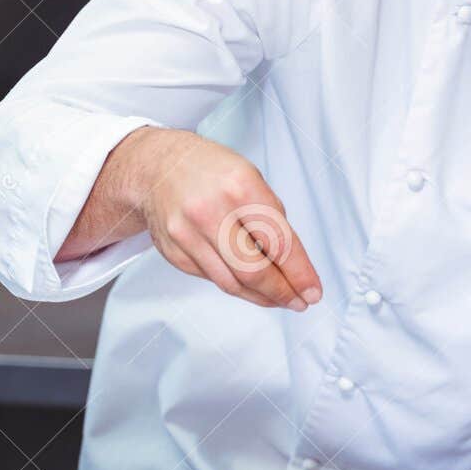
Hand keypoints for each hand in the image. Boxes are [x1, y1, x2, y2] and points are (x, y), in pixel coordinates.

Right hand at [123, 128, 321, 310]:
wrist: (158, 167)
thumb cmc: (211, 171)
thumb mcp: (251, 177)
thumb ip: (271, 218)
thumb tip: (293, 265)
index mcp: (240, 187)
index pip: (278, 242)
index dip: (300, 274)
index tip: (312, 291)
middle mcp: (210, 211)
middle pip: (254, 271)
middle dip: (282, 293)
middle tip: (299, 301)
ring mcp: (187, 235)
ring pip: (232, 283)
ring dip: (261, 297)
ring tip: (279, 299)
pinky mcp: (173, 252)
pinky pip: (212, 279)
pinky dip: (236, 286)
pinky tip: (250, 287)